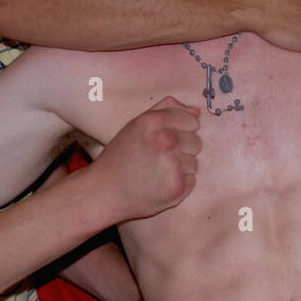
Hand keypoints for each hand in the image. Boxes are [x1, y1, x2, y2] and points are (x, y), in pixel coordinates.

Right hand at [100, 97, 200, 220]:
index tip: (166, 139)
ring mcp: (172, 164)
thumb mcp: (136, 124)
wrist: (104, 192)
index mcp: (154, 121)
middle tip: (157, 158)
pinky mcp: (177, 186)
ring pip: (194, 162)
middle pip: (196, 142)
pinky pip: (191, 180)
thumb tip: (196, 111)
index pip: (192, 120)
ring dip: (180, 168)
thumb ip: (167, 109)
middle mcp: (166, 140)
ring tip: (156, 172)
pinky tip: (159, 184)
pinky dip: (179, 183)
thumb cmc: (120, 157)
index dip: (181, 130)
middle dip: (182, 149)